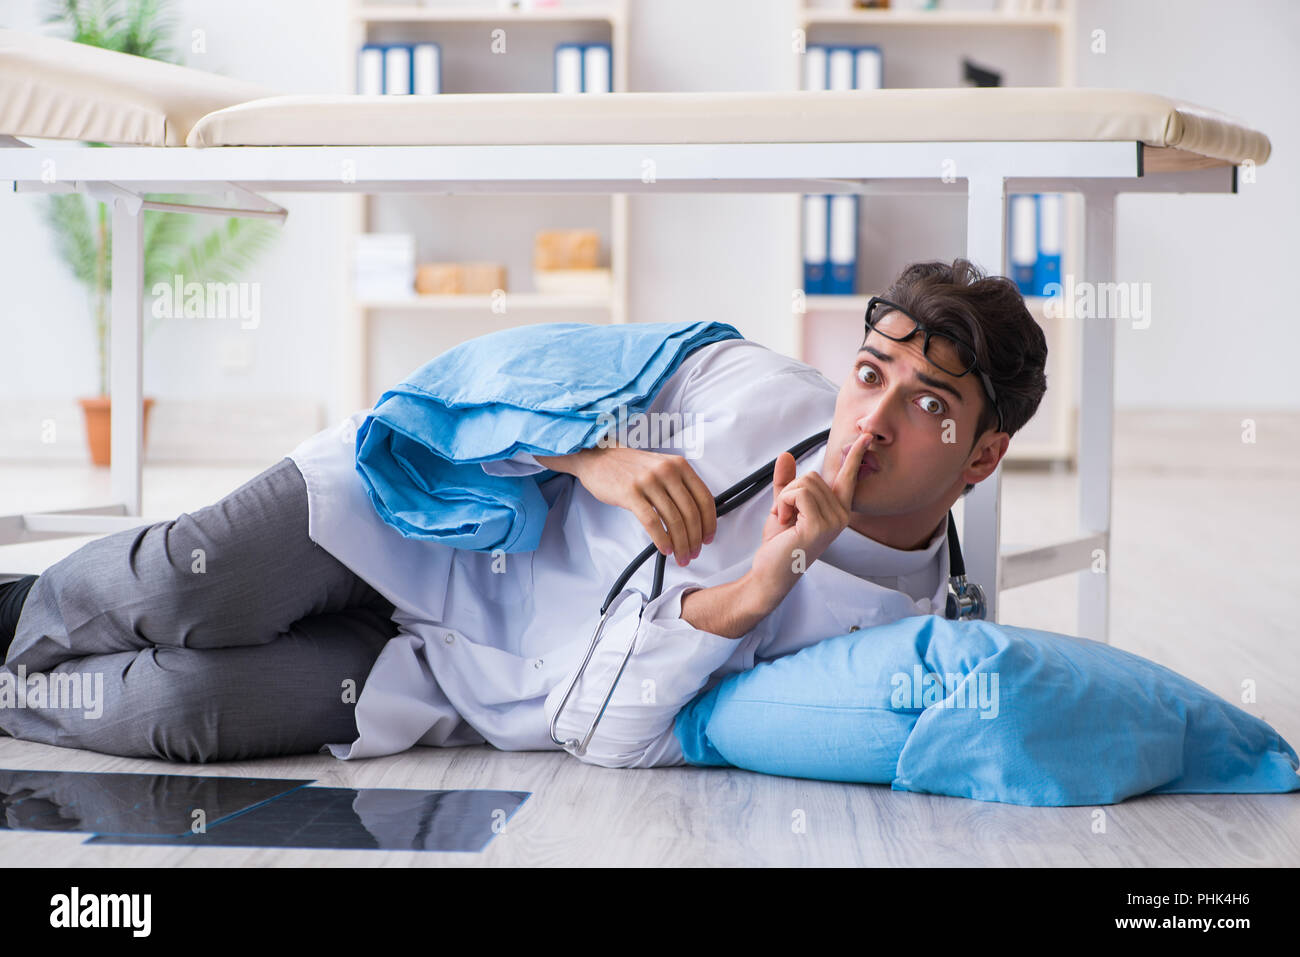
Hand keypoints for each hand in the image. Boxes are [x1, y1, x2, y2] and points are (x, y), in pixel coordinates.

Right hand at [545, 445, 716, 566]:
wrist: (597, 457)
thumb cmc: (630, 468)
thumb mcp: (661, 467)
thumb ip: (679, 485)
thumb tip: (697, 518)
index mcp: (679, 465)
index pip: (704, 498)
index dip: (709, 523)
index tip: (708, 538)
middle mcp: (667, 471)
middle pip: (690, 513)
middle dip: (695, 539)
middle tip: (693, 553)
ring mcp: (648, 481)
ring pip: (673, 520)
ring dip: (680, 544)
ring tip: (680, 556)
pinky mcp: (630, 493)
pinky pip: (652, 522)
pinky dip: (662, 540)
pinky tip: (665, 549)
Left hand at [747, 431, 871, 601]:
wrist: (770, 571)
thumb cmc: (779, 544)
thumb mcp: (783, 506)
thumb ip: (787, 482)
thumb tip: (786, 455)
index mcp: (838, 510)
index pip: (849, 477)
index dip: (856, 455)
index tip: (866, 437)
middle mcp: (842, 515)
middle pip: (813, 476)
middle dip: (790, 491)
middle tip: (786, 515)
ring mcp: (834, 521)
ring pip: (804, 484)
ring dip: (785, 499)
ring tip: (786, 520)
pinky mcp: (820, 526)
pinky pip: (798, 494)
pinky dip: (784, 503)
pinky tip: (785, 521)